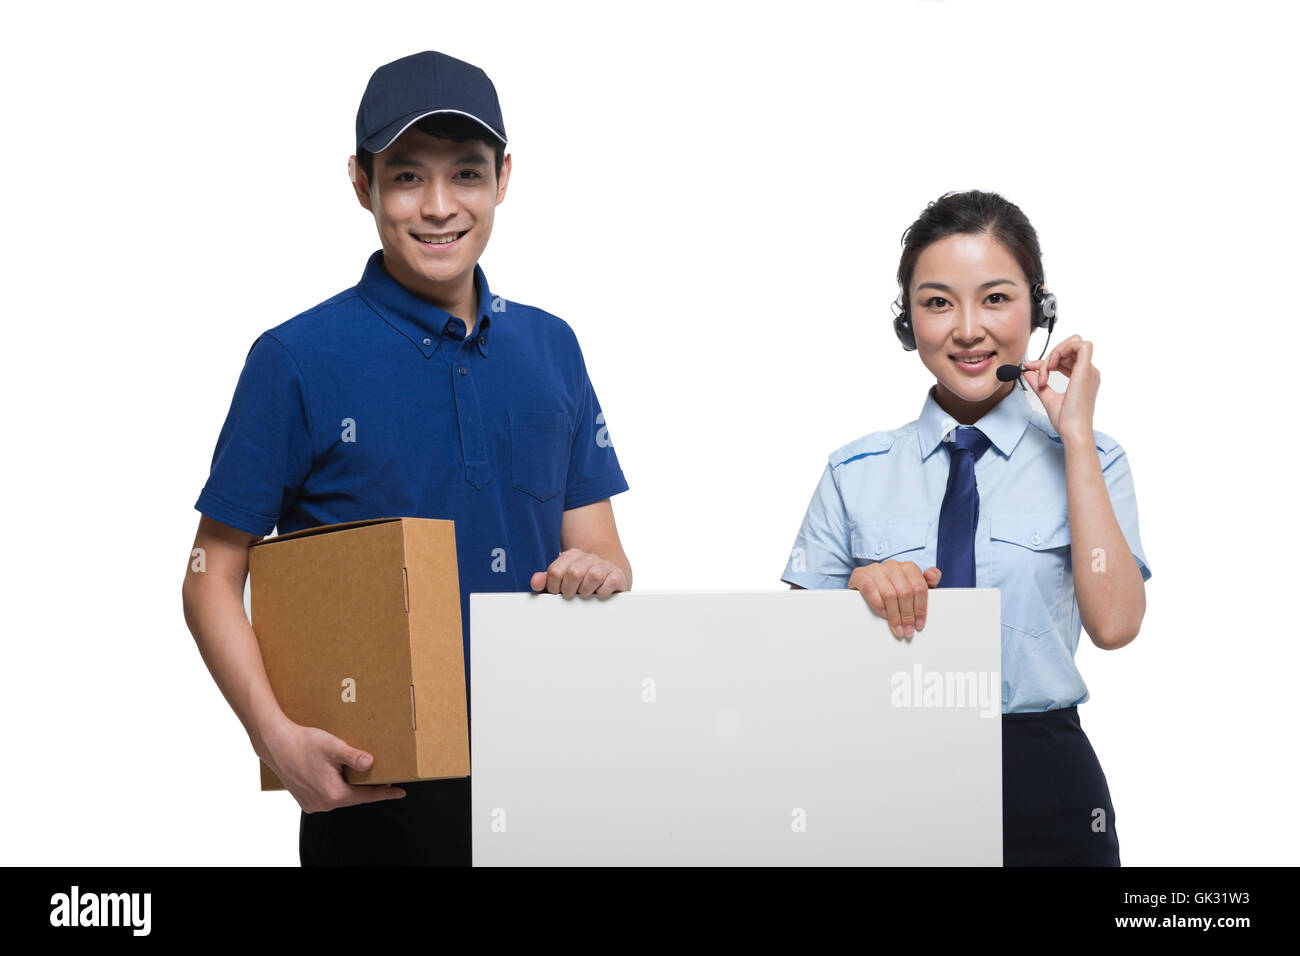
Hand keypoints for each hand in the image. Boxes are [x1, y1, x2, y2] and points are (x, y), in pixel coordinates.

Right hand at [261, 720, 405, 812]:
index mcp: (333, 794)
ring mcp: (312, 803)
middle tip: (382, 777)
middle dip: (367, 787)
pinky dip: (336, 787)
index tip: (400, 792)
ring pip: (340, 796)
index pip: (366, 796)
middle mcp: (323, 804)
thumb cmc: (303, 743)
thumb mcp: (333, 747)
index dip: (385, 793)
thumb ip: (353, 757)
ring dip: (350, 786)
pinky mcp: (304, 799)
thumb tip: (371, 764)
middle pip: (353, 796)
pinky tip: (338, 775)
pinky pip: (327, 796)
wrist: (275, 744)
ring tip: (360, 774)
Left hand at [530, 549, 627, 596]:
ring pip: (593, 576)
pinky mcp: (617, 574)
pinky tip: (600, 592)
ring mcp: (603, 565)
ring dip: (587, 590)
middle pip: (573, 573)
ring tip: (586, 593)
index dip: (554, 587)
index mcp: (570, 556)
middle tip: (572, 594)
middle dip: (570, 590)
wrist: (609, 571)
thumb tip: (534, 582)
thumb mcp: (561, 580)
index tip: (558, 592)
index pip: (555, 572)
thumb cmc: (581, 580)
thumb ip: (546, 581)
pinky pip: (610, 582)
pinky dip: (603, 591)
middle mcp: (587, 558)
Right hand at [848, 561, 942, 639]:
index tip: (919, 624)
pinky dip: (878, 605)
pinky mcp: (861, 574)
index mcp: (908, 567)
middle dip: (908, 615)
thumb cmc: (893, 586)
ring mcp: (876, 569)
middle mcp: (893, 565)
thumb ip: (927, 582)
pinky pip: (871, 591)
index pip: (919, 587)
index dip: (921, 608)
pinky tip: (883, 615)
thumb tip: (932, 574)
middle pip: (905, 592)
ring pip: (889, 594)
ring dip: (894, 615)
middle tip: (908, 630)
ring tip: (897, 628)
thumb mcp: (912, 585)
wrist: (865, 580)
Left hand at [1022, 334, 1099, 441]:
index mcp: (1083, 377)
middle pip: (1070, 347)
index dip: (1047, 360)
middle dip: (1050, 355)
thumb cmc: (1066, 420)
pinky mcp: (1086, 370)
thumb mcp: (1048, 397)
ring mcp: (1089, 370)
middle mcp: (1089, 372)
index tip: (1030, 367)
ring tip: (1044, 373)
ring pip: (1074, 343)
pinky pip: (1081, 345)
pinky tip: (1051, 365)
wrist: (1073, 431)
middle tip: (1035, 369)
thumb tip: (1028, 372)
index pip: (1066, 358)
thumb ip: (1039, 383)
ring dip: (1054, 354)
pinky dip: (1062, 350)